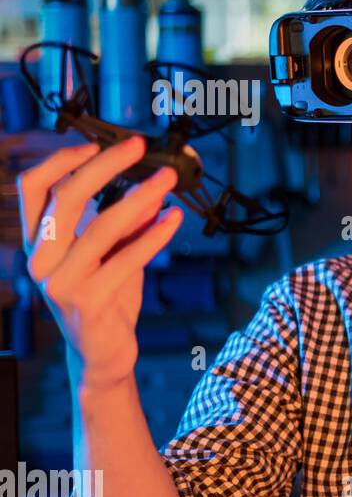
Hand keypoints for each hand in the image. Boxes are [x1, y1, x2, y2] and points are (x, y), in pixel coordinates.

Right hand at [18, 135, 183, 389]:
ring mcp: (61, 282)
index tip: (95, 143)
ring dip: (141, 197)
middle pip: (65, 198)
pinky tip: (174, 219)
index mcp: (38, 242)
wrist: (104, 353)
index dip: (60, 161)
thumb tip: (150, 185)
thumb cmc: (106, 298)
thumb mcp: (113, 252)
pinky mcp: (89, 301)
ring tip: (168, 180)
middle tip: (140, 148)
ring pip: (102, 227)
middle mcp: (40, 259)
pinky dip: (154, 235)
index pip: (32, 188)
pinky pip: (127, 259)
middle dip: (105, 166)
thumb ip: (126, 222)